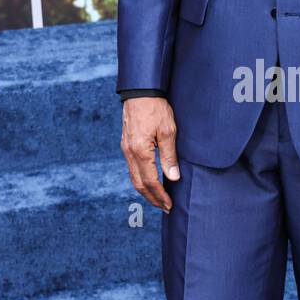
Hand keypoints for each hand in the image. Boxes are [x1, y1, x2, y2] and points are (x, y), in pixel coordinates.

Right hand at [121, 96, 179, 212]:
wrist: (140, 91)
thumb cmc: (156, 108)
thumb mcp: (168, 131)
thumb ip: (169, 156)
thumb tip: (173, 178)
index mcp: (140, 151)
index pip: (150, 181)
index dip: (160, 196)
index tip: (169, 205)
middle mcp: (129, 152)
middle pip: (138, 184)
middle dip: (152, 198)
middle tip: (165, 207)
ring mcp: (126, 149)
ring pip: (134, 177)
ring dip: (146, 190)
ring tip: (158, 198)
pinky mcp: (126, 144)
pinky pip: (132, 168)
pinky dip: (141, 179)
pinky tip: (150, 181)